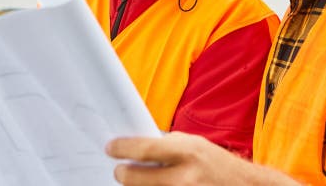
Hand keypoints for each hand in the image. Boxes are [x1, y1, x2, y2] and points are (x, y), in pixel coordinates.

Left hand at [106, 131, 299, 185]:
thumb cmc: (215, 163)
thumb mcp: (194, 144)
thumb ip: (167, 146)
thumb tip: (135, 149)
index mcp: (188, 152)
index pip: (145, 150)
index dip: (122, 149)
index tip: (111, 148)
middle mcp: (186, 177)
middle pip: (137, 179)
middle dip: (123, 174)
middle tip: (120, 170)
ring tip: (138, 180)